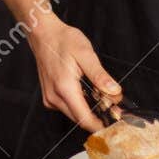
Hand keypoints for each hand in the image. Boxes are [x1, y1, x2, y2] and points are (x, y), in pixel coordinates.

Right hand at [26, 16, 120, 131]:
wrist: (44, 34)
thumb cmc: (63, 41)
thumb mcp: (86, 54)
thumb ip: (100, 75)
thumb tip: (114, 92)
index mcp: (64, 88)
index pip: (85, 118)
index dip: (101, 124)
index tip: (114, 121)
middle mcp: (54, 97)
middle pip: (80, 118)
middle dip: (98, 115)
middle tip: (114, 104)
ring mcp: (50, 98)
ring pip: (74, 114)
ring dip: (90, 109)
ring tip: (102, 95)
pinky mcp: (49, 96)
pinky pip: (68, 107)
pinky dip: (80, 103)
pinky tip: (87, 91)